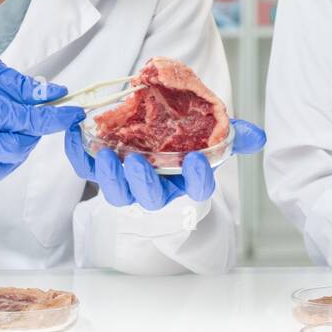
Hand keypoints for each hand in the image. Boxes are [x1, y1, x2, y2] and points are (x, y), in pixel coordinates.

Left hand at [64, 118, 265, 210]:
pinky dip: (78, 154)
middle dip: (143, 183)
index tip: (196, 162)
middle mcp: (158, 189)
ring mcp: (128, 184)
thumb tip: (258, 136)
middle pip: (150, 197)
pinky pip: (87, 170)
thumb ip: (232, 135)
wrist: (157, 146)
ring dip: (108, 176)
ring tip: (104, 155)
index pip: (197, 189)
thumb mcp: (211, 137)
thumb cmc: (186, 145)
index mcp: (187, 183)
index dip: (197, 179)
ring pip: (117, 192)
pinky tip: (74, 133)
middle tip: (136, 164)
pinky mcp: (102, 173)